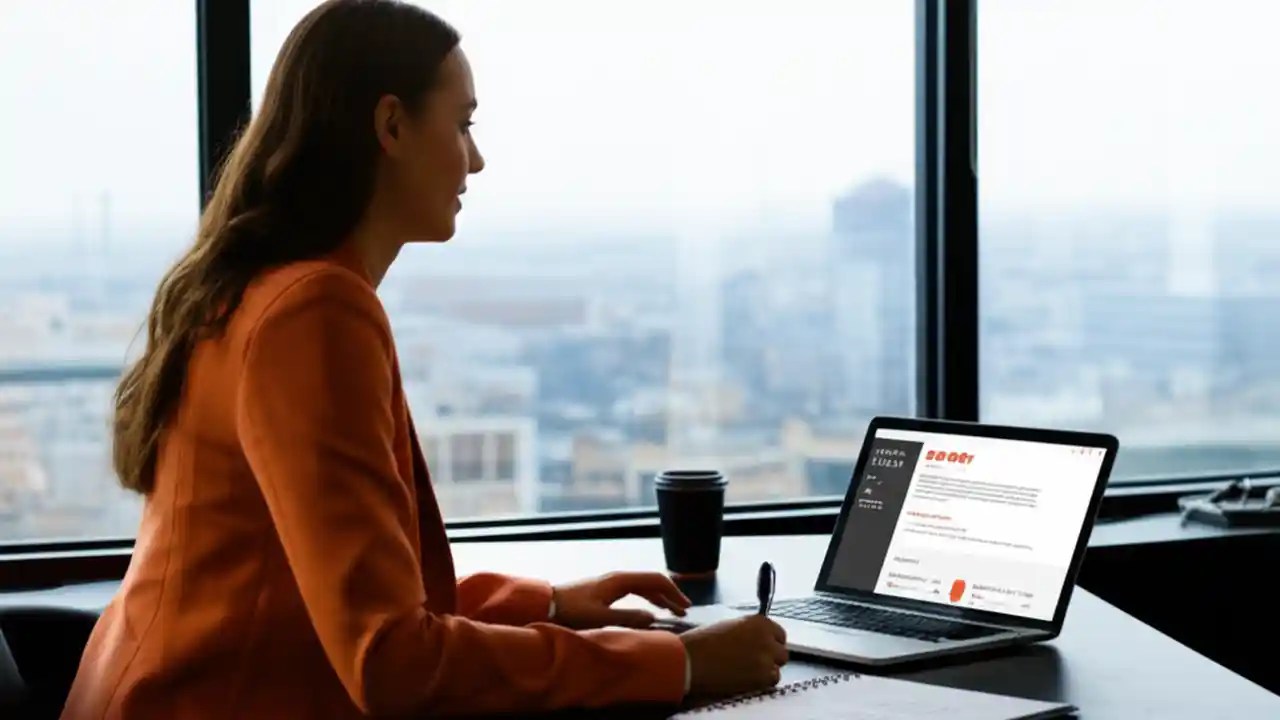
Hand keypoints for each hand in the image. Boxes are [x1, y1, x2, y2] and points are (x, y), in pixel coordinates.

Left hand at [551, 571, 692, 629]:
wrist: (548, 604)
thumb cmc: (572, 611)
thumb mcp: (600, 618)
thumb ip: (627, 618)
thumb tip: (653, 619)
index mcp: (620, 581)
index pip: (655, 580)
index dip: (673, 592)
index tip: (685, 606)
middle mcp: (619, 578)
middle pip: (652, 582)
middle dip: (670, 595)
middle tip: (684, 611)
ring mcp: (612, 582)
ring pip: (644, 586)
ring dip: (660, 597)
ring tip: (673, 611)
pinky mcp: (606, 589)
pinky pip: (635, 591)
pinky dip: (648, 598)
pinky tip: (651, 609)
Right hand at [681, 615, 787, 697]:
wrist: (691, 659)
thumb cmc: (703, 641)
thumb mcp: (730, 626)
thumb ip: (749, 631)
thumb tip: (757, 640)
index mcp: (759, 622)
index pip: (779, 634)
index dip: (770, 643)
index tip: (763, 648)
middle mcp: (767, 638)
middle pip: (782, 651)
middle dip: (771, 657)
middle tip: (754, 662)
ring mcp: (766, 657)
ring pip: (778, 667)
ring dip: (766, 670)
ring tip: (747, 672)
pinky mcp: (762, 676)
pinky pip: (772, 680)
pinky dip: (762, 682)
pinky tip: (746, 679)